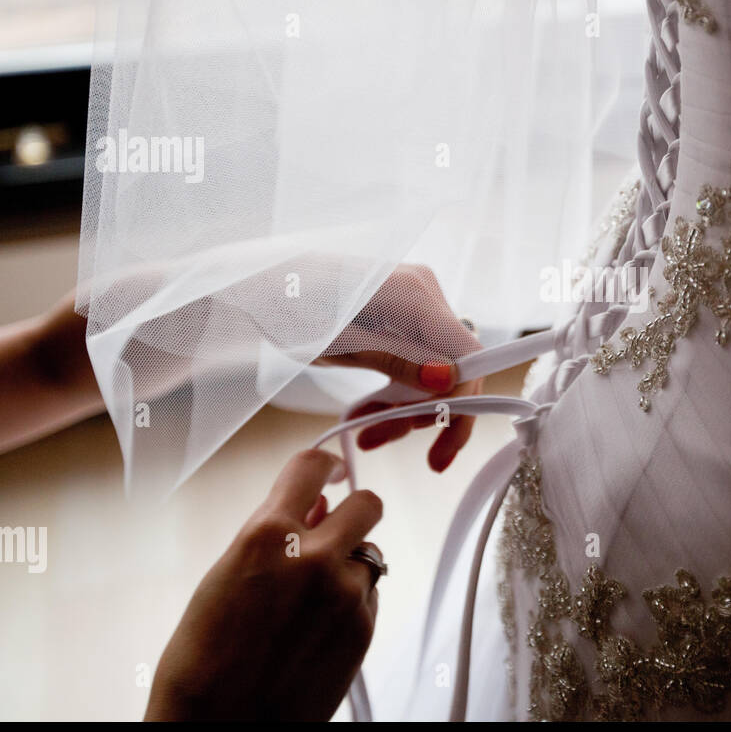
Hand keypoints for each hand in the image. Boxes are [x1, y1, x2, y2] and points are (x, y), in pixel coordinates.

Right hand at [144, 449, 383, 720]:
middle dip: (352, 511)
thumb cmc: (203, 658)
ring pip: (370, 555)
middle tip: (333, 528)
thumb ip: (275, 535)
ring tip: (309, 600)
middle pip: (368, 502)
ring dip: (348, 565)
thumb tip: (316, 507)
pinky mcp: (364, 629)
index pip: (313, 467)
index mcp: (267, 535)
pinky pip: (369, 595)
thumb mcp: (227, 576)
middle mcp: (315, 558)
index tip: (329, 471)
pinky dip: (351, 602)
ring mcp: (346, 594)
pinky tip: (316, 629)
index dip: (324, 465)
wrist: (217, 728)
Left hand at [314, 264, 483, 471]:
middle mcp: (425, 291)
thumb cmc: (294, 306)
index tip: (442, 448)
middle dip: (419, 412)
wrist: (263, 284)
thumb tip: (447, 379)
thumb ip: (399, 361)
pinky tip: (366, 410)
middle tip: (378, 439)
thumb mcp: (342, 344)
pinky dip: (395, 387)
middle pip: (450, 367)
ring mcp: (416, 299)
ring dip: (402, 406)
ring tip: (364, 429)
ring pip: (432, 368)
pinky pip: (416, 357)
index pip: (467, 358)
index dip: (463, 407)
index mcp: (415, 295)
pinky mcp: (403, 310)